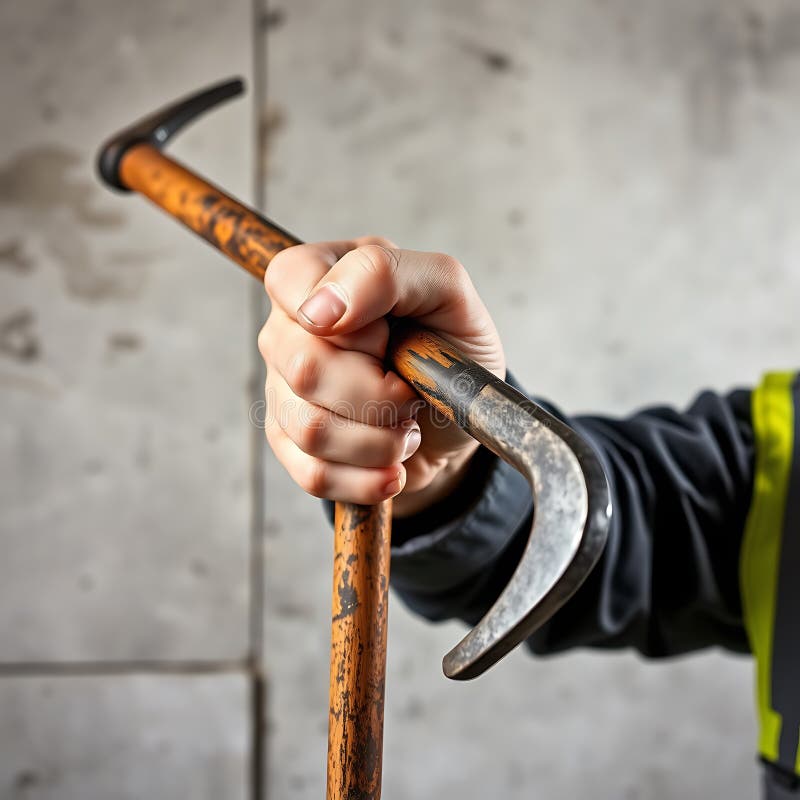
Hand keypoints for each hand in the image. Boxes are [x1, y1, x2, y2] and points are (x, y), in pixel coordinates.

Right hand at [258, 237, 505, 516]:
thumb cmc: (453, 344)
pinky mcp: (291, 443)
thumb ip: (386, 274)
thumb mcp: (447, 290)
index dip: (342, 317)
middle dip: (379, 392)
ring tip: (408, 430)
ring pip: (310, 428)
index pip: (290, 278)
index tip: (385, 338)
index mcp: (323, 273)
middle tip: (412, 392)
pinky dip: (368, 479)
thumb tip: (322, 310)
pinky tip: (394, 466)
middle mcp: (291, 329)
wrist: (460, 417)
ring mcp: (283, 388)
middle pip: (303, 366)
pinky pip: (313, 474)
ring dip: (380, 441)